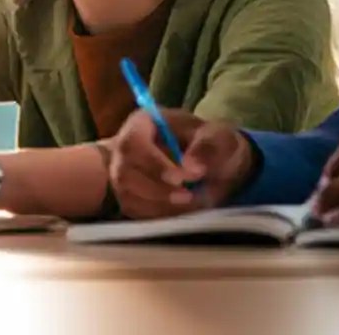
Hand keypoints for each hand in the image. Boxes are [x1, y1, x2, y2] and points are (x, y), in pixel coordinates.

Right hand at [110, 110, 254, 218]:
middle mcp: (123, 148)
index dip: (153, 164)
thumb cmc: (209, 142)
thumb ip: (207, 147)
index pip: (132, 144)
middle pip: (125, 173)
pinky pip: (133, 210)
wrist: (210, 162)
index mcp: (141, 124)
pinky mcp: (128, 196)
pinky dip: (157, 214)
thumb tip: (191, 167)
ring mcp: (122, 174)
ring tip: (189, 204)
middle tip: (189, 196)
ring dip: (159, 204)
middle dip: (158, 189)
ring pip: (127, 195)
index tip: (181, 179)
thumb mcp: (216, 135)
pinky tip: (180, 211)